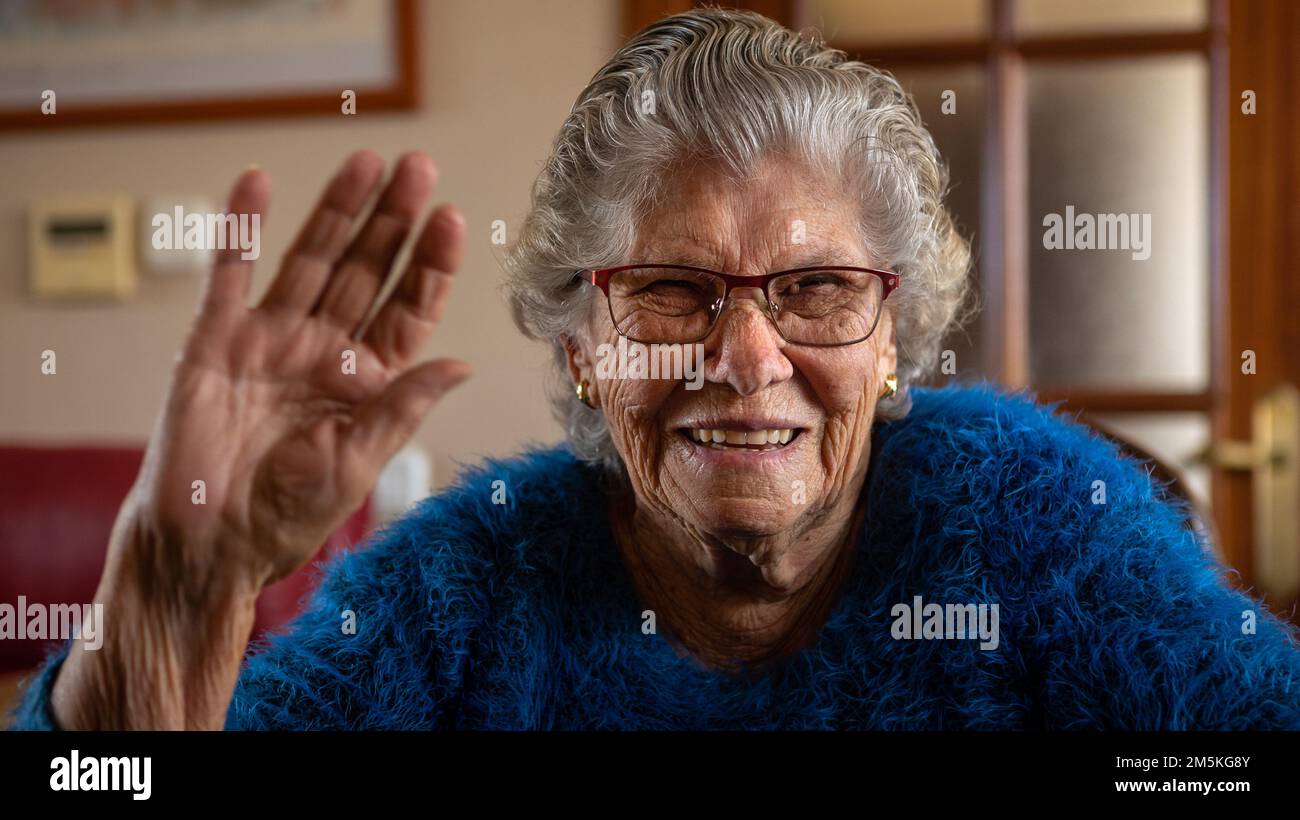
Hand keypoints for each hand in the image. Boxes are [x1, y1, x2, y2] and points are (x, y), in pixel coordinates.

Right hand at [129, 150, 468, 591]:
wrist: (206, 544)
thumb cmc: (285, 516)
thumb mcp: (358, 461)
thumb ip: (404, 406)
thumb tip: (463, 364)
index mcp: (365, 380)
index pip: (407, 310)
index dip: (429, 266)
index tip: (451, 220)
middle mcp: (323, 350)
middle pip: (365, 271)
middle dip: (392, 222)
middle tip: (418, 168)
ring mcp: (270, 339)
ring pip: (310, 260)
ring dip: (336, 211)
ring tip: (366, 162)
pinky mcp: (216, 338)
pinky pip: (228, 273)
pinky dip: (238, 228)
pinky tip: (255, 182)